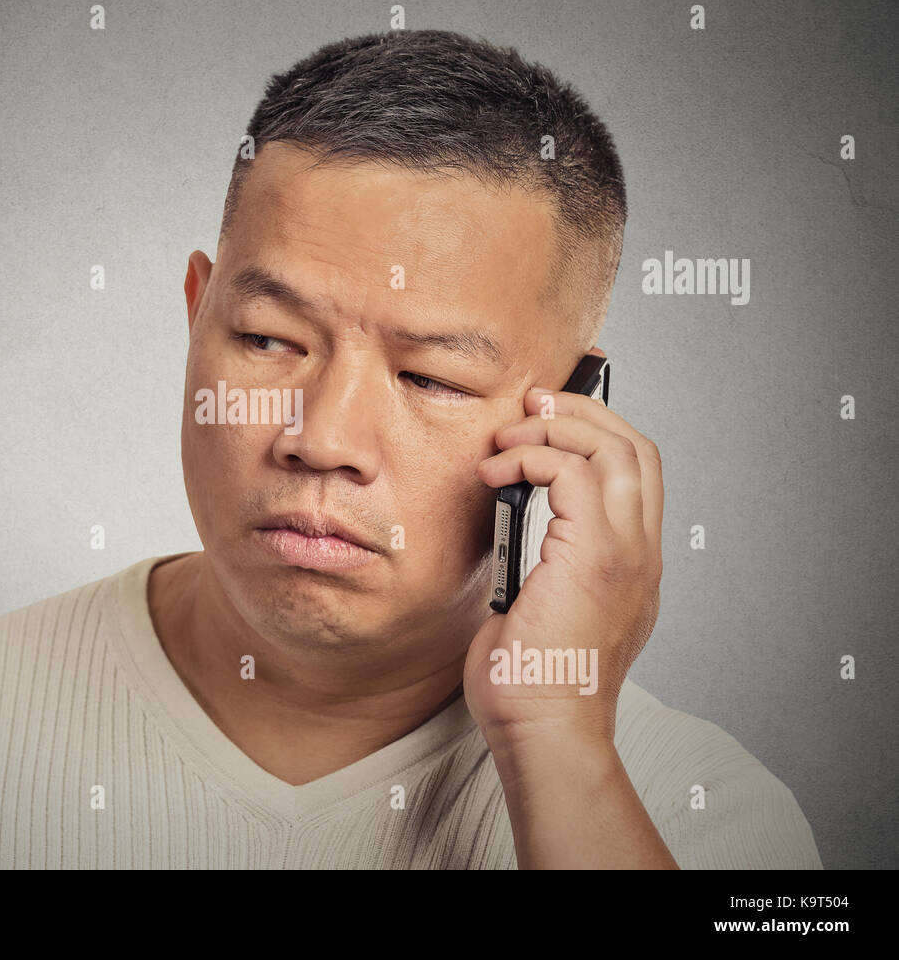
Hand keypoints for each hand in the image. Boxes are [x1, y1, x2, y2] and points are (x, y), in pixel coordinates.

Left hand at [465, 347, 663, 752]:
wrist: (544, 729)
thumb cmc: (533, 682)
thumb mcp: (540, 608)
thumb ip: (540, 565)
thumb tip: (509, 532)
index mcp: (631, 565)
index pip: (636, 473)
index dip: (597, 432)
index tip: (545, 419)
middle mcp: (639, 554)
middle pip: (636, 448)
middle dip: (581, 412)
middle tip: (529, 405)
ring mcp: (624, 555)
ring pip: (616, 450)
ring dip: (555, 428)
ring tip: (506, 439)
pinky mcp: (594, 559)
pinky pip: (574, 474)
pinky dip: (532, 457)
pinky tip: (496, 472)